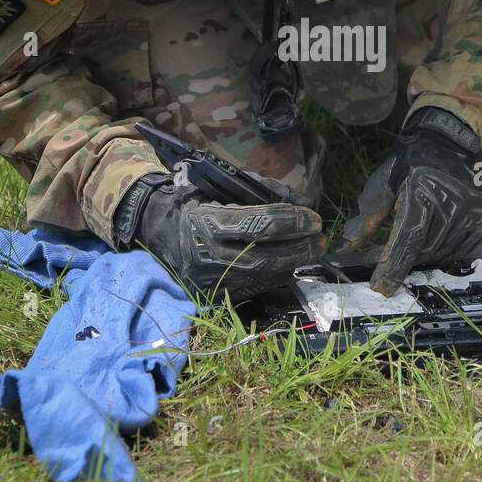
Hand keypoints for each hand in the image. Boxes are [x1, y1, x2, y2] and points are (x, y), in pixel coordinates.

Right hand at [114, 171, 324, 301]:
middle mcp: (205, 254)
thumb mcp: (227, 186)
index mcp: (206, 222)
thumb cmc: (198, 200)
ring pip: (262, 275)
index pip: (259, 224)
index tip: (314, 217)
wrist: (160, 230)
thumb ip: (267, 192)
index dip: (292, 221)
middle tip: (321, 237)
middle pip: (266, 255)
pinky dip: (278, 274)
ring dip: (295, 262)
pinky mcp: (212, 294)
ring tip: (313, 249)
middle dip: (301, 247)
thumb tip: (305, 204)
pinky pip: (254, 287)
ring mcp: (208, 279)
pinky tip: (292, 263)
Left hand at [338, 107, 481, 296]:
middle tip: (377, 263)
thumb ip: (364, 220)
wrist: (443, 145)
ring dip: (415, 259)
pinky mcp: (480, 218)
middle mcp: (450, 203)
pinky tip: (420, 245)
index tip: (378, 286)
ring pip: (438, 253)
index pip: (406, 240)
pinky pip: (456, 250)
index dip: (391, 267)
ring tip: (396, 251)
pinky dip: (436, 253)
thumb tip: (344, 248)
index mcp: (422, 193)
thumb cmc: (407, 165)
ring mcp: (470, 211)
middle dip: (398, 263)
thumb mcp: (380, 186)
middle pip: (422, 250)